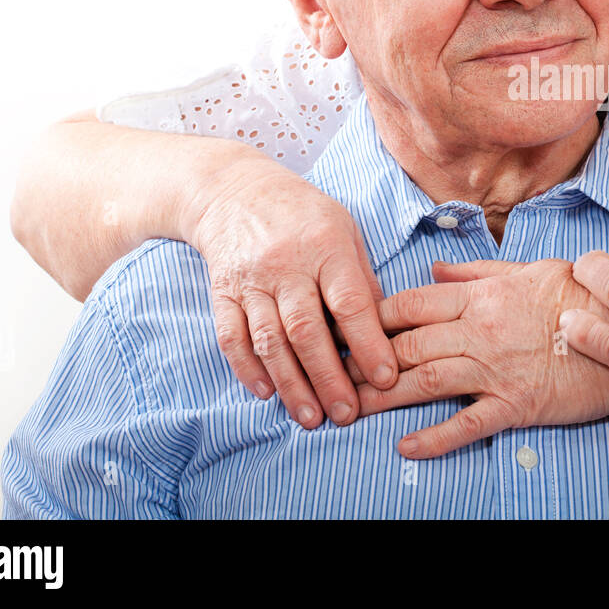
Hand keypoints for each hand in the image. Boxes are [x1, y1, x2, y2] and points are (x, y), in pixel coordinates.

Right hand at [185, 152, 396, 428]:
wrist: (233, 190)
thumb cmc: (302, 214)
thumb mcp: (344, 230)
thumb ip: (361, 279)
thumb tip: (381, 329)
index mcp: (326, 246)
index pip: (350, 303)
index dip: (368, 344)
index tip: (386, 378)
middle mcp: (286, 265)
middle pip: (307, 330)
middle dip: (329, 378)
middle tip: (346, 415)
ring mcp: (250, 280)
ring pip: (269, 340)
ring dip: (291, 384)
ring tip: (311, 417)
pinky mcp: (222, 292)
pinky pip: (231, 337)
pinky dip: (247, 368)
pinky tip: (266, 393)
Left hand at [345, 259, 608, 458]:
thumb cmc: (579, 296)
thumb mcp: (527, 270)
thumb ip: (475, 272)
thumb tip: (433, 271)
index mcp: (481, 296)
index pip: (411, 305)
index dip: (372, 317)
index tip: (344, 328)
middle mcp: (481, 331)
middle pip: (406, 345)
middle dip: (363, 361)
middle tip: (331, 374)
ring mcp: (496, 370)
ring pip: (425, 382)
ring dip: (382, 398)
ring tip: (348, 410)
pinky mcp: (516, 405)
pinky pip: (468, 423)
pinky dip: (434, 437)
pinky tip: (405, 446)